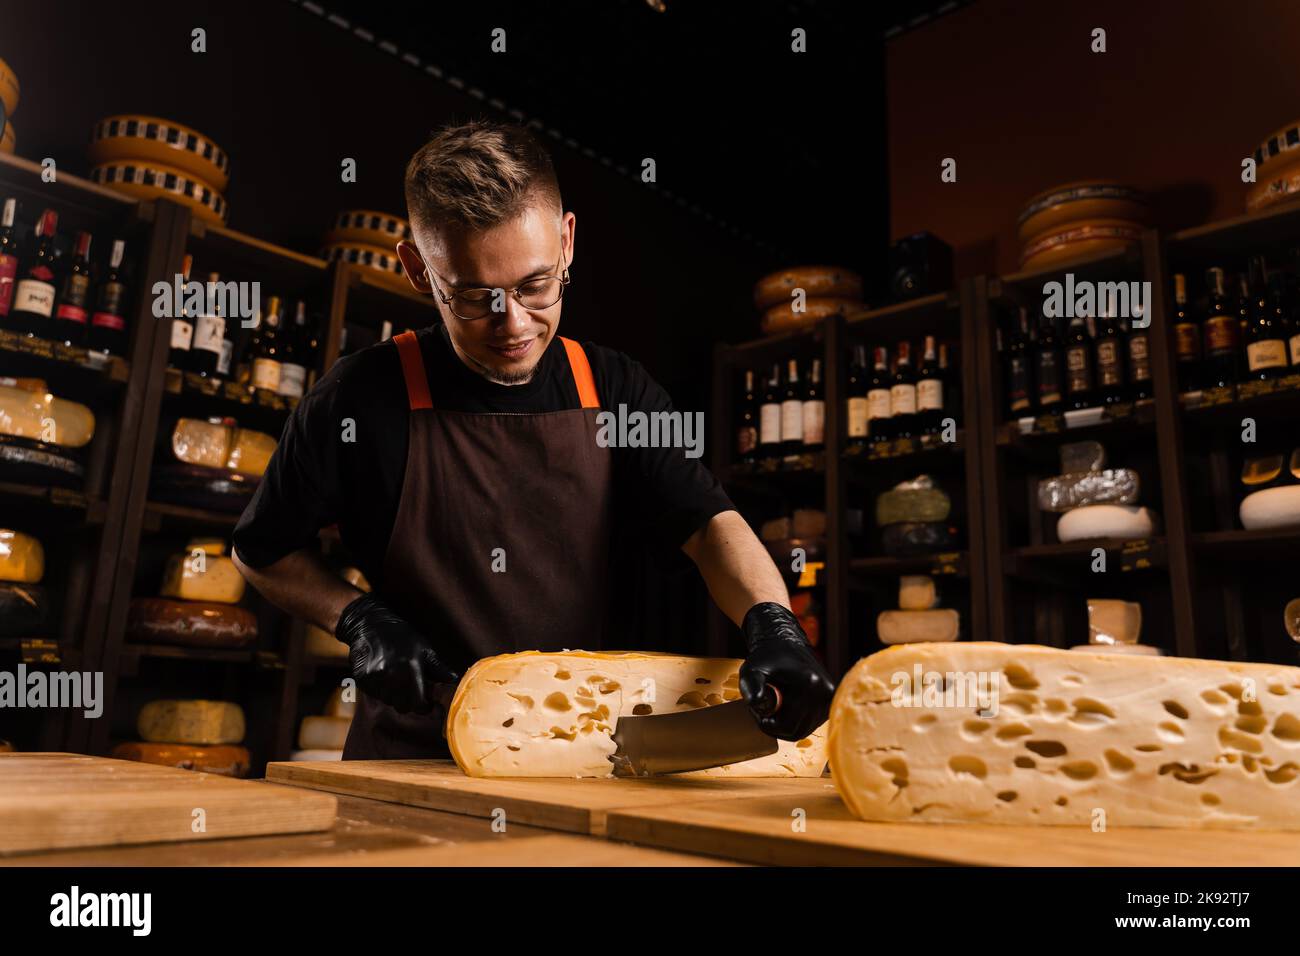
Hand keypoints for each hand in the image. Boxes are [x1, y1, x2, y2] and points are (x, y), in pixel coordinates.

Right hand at [335, 593, 460, 713]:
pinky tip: (383, 677)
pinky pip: (374, 694)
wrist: (372, 624)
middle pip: (402, 707)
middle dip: (409, 702)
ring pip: (388, 701)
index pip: (418, 704)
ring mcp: (375, 677)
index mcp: (411, 668)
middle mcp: (392, 675)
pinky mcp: (362, 678)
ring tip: (396, 680)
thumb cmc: (403, 637)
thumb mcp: (425, 650)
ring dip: (394, 696)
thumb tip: (456, 680)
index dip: (424, 706)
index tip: (426, 702)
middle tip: (411, 691)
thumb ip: (439, 668)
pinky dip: (379, 690)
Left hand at [738, 602, 834, 740]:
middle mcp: (825, 692)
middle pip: (797, 731)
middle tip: (762, 709)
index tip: (756, 709)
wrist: (784, 642)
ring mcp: (831, 697)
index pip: (787, 726)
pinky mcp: (831, 701)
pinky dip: (795, 720)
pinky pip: (810, 723)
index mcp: (809, 685)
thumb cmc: (766, 658)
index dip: (766, 724)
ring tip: (772, 705)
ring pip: (804, 729)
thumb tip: (758, 706)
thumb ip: (752, 689)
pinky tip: (784, 705)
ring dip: (785, 724)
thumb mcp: (752, 671)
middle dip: (775, 726)